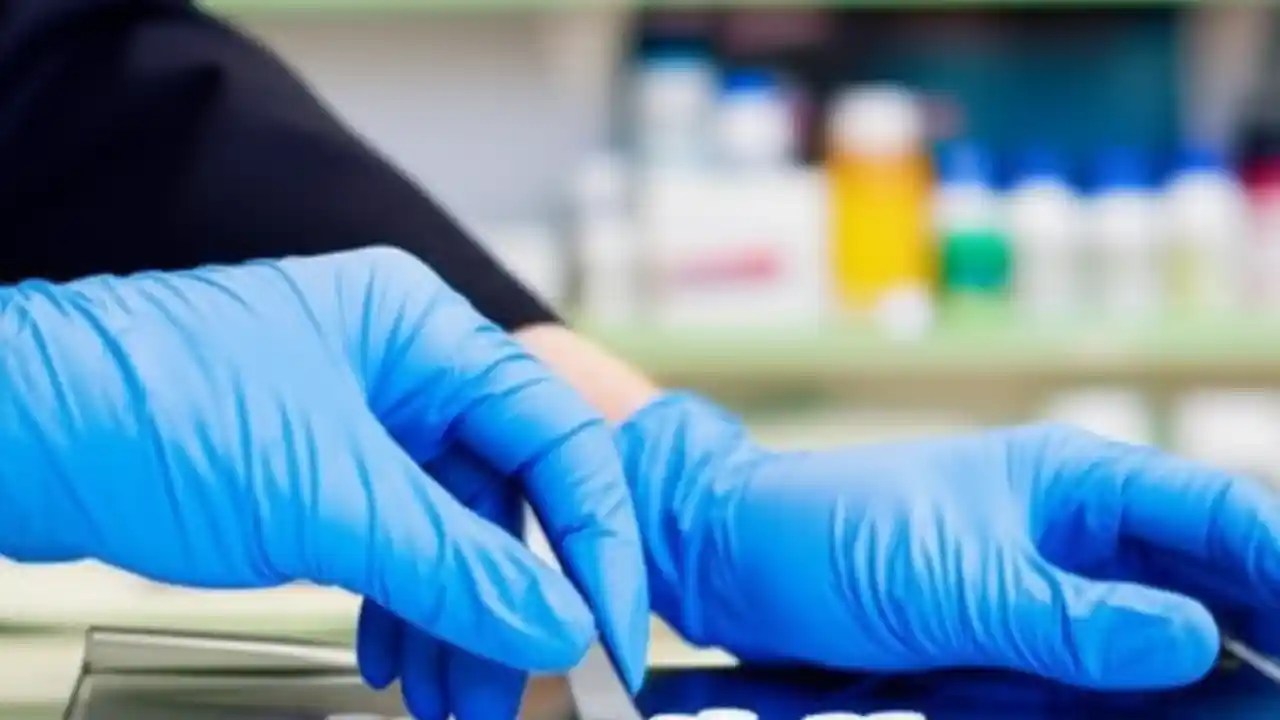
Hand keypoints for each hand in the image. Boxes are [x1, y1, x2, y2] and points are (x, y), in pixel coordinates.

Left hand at [0, 248, 647, 708]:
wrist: (5, 432)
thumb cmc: (146, 410)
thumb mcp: (328, 498)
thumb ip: (457, 567)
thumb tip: (559, 625)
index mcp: (420, 331)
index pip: (550, 435)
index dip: (594, 536)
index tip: (611, 625)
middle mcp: (400, 367)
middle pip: (503, 490)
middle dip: (516, 594)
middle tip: (527, 682)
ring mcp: (355, 419)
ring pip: (448, 528)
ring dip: (459, 617)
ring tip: (457, 700)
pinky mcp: (312, 469)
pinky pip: (393, 543)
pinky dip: (404, 606)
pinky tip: (394, 658)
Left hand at [618, 394, 1279, 688]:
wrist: (733, 559)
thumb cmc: (827, 534)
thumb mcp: (950, 579)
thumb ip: (1068, 617)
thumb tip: (1193, 641)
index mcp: (1075, 483)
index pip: (1218, 519)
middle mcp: (1078, 536)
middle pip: (1211, 588)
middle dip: (1263, 636)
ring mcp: (1049, 591)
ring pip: (1166, 641)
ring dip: (1211, 683)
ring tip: (1251, 713)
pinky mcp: (1015, 643)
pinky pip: (1103, 677)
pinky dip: (1142, 701)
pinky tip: (1177, 717)